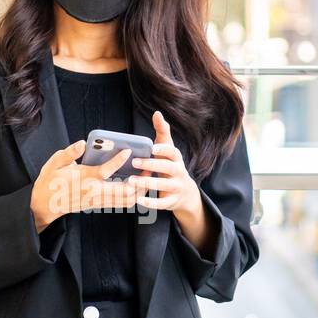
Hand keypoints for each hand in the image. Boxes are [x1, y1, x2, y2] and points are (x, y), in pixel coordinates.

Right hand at [30, 140, 138, 230]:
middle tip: (146, 167)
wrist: (45, 204)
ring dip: (139, 190)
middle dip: (139, 180)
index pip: (105, 171)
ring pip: (126, 201)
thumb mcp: (54, 163)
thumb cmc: (50, 181)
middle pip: (124, 191)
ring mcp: (98, 201)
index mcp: (84, 179)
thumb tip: (82, 143)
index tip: (128, 150)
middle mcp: (94, 192)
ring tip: (145, 176)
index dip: (118, 160)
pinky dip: (132, 195)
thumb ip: (69, 153)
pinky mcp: (99, 205)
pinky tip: (136, 184)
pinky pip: (121, 203)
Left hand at [129, 110, 215, 253]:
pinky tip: (139, 201)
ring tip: (131, 181)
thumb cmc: (170, 165)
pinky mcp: (172, 202)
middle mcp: (179, 172)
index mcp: (176, 159)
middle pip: (167, 168)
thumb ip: (162, 132)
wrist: (185, 192)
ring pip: (164, 185)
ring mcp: (176, 188)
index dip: (163, 150)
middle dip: (151, 165)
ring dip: (148, 183)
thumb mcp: (168, 149)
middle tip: (134, 162)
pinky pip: (162, 203)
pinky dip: (151, 203)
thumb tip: (157, 113)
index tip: (152, 147)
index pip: (172, 152)